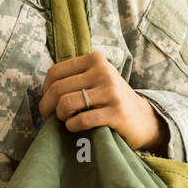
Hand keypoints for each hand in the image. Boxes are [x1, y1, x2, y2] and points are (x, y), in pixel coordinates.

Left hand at [39, 52, 169, 153]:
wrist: (144, 119)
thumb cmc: (111, 100)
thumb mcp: (96, 79)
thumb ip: (74, 78)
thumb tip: (43, 91)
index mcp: (95, 60)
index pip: (55, 72)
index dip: (44, 90)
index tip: (46, 102)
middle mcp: (103, 72)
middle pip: (58, 89)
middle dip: (47, 107)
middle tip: (48, 118)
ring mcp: (111, 92)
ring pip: (66, 104)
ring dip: (60, 117)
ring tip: (65, 121)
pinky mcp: (116, 112)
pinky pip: (82, 120)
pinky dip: (72, 126)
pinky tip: (75, 127)